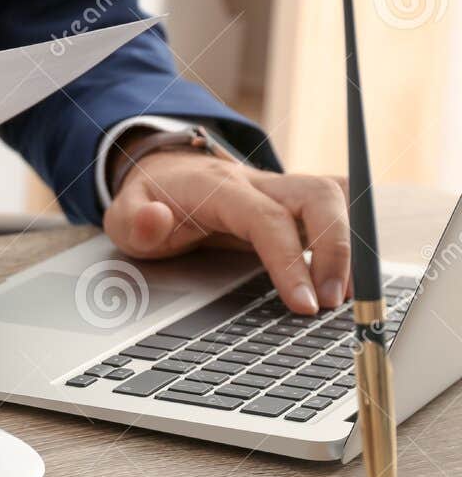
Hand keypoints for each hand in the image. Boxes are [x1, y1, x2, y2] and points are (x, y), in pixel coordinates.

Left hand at [103, 145, 350, 314]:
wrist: (164, 171)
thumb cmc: (151, 199)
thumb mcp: (124, 214)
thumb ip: (136, 220)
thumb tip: (155, 218)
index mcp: (219, 188)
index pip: (267, 218)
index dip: (291, 260)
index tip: (304, 304)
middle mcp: (259, 182)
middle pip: (318, 195)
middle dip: (337, 248)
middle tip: (333, 302)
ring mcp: (282, 189)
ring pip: (336, 196)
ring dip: (351, 244)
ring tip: (346, 296)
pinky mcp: (295, 202)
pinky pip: (337, 207)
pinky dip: (352, 236)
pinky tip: (349, 276)